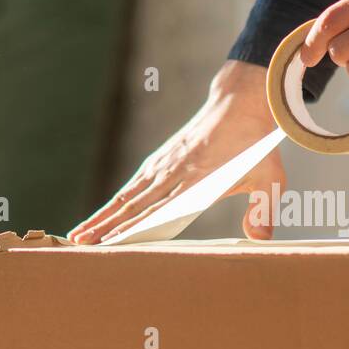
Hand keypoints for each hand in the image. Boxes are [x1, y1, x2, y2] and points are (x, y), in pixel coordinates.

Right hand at [68, 60, 283, 242]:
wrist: (239, 103)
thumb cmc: (255, 145)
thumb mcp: (270, 177)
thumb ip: (264, 209)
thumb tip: (258, 240)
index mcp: (198, 178)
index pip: (160, 208)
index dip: (135, 226)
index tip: (112, 241)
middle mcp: (174, 172)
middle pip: (134, 205)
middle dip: (106, 227)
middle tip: (79, 244)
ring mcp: (163, 165)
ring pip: (127, 196)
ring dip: (102, 216)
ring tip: (78, 235)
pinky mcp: (160, 160)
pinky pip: (133, 186)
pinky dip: (115, 203)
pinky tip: (101, 217)